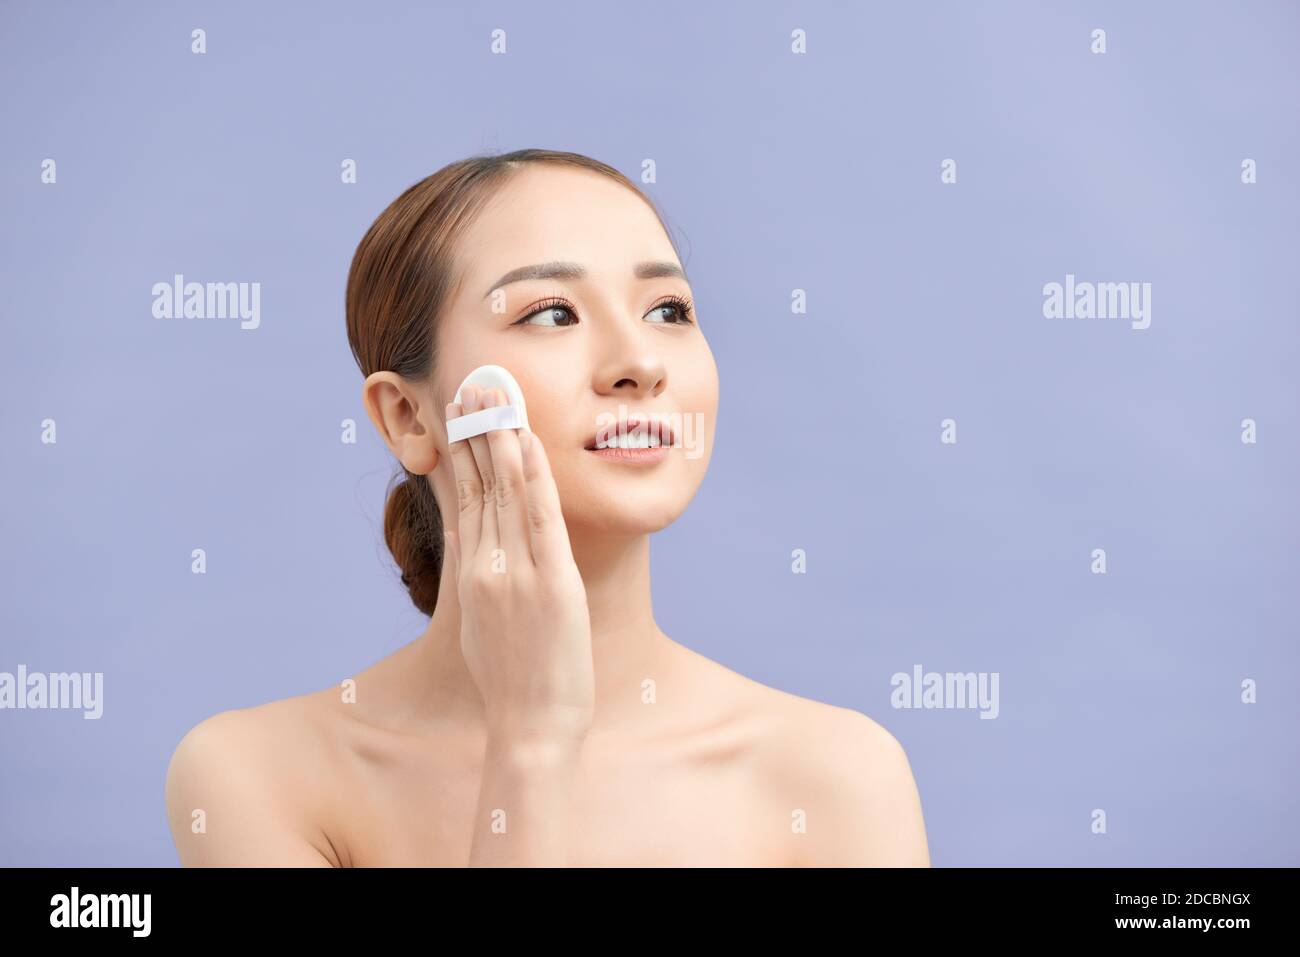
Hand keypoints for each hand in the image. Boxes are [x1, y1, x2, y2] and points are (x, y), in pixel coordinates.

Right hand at [443, 384, 594, 744]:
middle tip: (470, 387)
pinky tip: (528, 443)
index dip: (462, 454)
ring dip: (500, 439)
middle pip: (480, 486)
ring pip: (507, 493)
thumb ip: (476, 579)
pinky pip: (540, 519)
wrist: (530, 728)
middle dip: (475, 432)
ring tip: (494, 396)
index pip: (465, 500)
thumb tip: (470, 542)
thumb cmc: (512, 684)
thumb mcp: (480, 626)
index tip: (458, 418)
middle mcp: (488, 567)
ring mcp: (517, 574)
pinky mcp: (551, 584)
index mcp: (473, 576)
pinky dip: (533, 477)